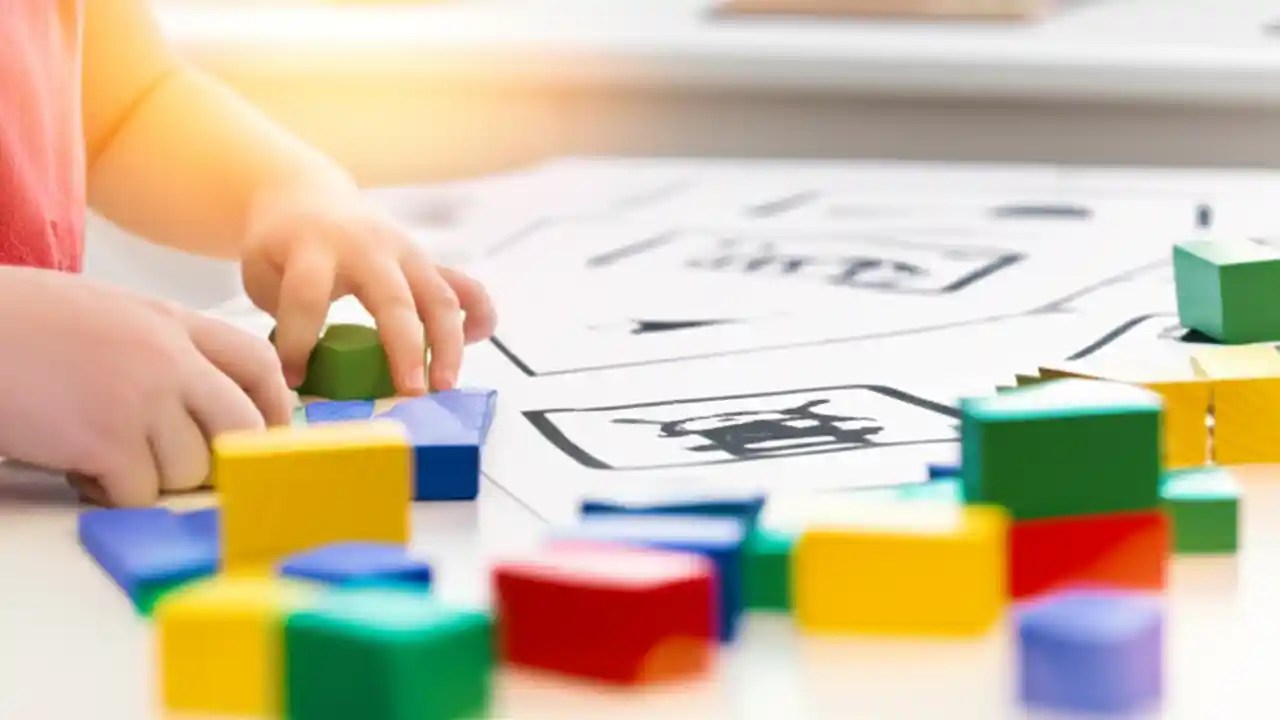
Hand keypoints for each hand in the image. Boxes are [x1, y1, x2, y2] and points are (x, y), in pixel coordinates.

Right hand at [0, 267, 291, 505]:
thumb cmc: (21, 326)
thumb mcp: (111, 316)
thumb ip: (165, 351)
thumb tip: (210, 407)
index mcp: (172, 321)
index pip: (258, 362)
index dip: (274, 405)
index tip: (267, 433)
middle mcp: (169, 358)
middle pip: (243, 427)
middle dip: (222, 460)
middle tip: (184, 469)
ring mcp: (141, 399)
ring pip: (190, 469)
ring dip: (151, 478)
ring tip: (104, 456)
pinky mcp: (105, 441)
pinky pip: (140, 493)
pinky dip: (110, 494)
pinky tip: (77, 469)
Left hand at [241, 185, 495, 393]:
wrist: (310, 198)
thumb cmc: (282, 246)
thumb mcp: (261, 269)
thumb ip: (282, 311)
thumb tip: (308, 371)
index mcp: (316, 247)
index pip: (308, 295)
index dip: (299, 340)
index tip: (294, 378)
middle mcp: (370, 248)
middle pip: (394, 298)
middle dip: (406, 347)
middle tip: (411, 392)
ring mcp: (406, 253)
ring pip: (440, 297)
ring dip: (449, 344)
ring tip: (445, 386)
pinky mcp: (427, 262)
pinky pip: (465, 287)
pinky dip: (479, 314)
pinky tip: (478, 341)